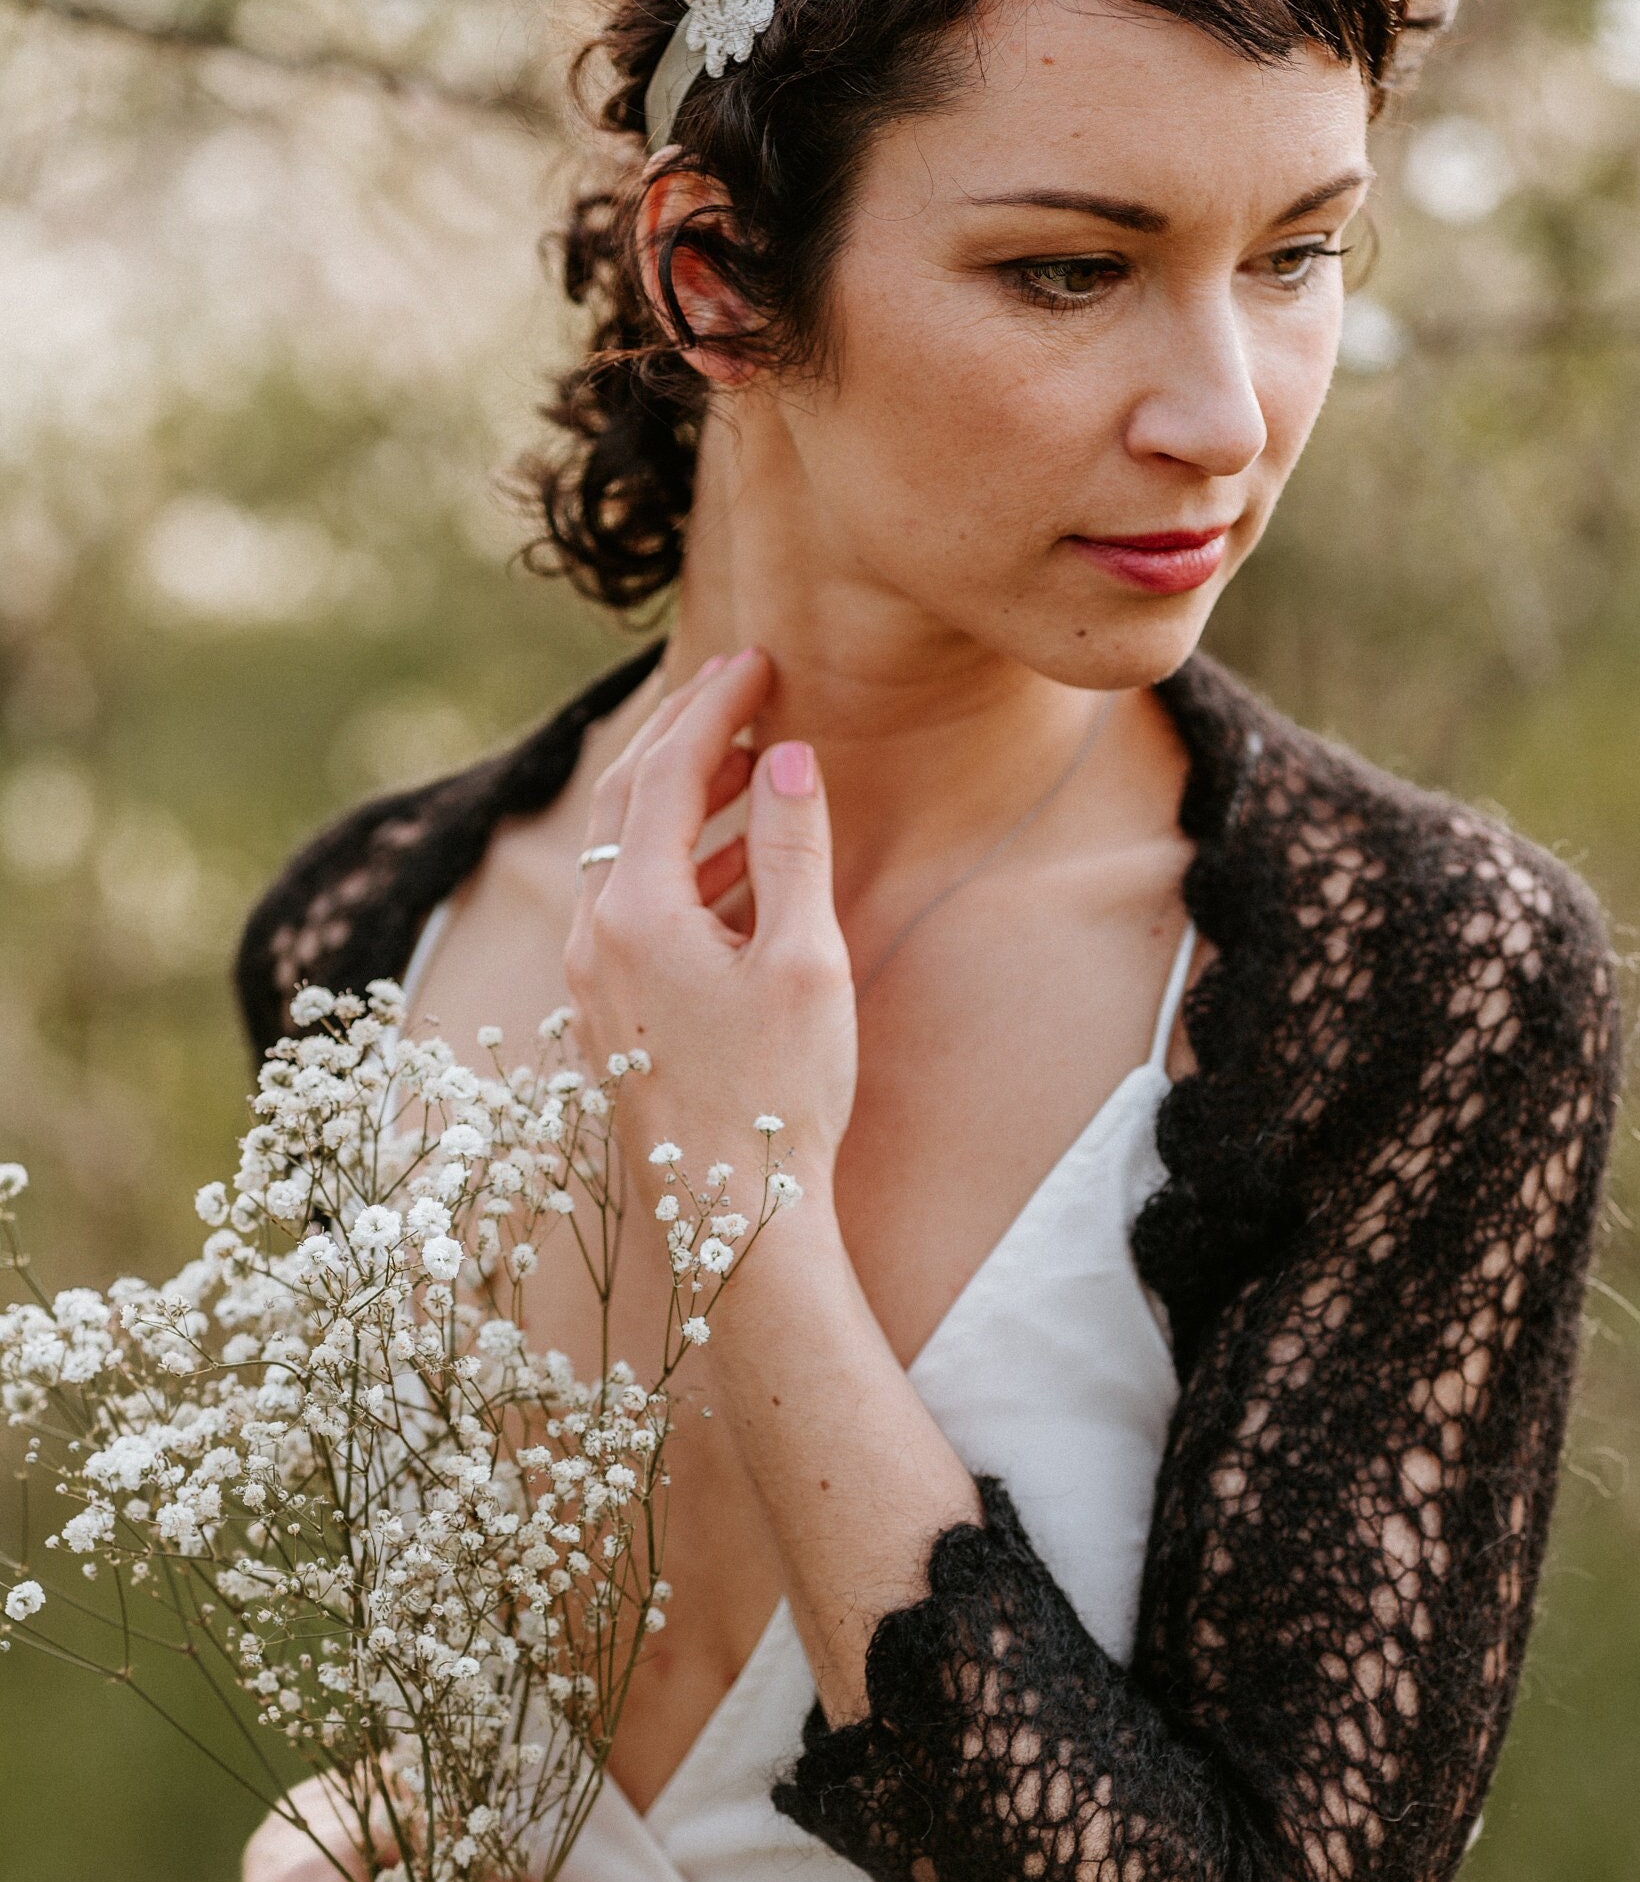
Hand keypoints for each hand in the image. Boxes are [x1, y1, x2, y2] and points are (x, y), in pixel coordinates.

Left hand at [563, 645, 856, 1201]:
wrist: (730, 1219)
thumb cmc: (778, 1097)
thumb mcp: (804, 962)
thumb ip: (792, 849)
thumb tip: (786, 756)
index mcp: (636, 911)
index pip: (667, 769)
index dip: (715, 705)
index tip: (760, 662)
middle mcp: (595, 934)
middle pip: (626, 798)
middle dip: (683, 732)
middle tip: (740, 687)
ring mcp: (593, 975)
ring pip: (624, 851)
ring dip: (684, 796)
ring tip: (754, 765)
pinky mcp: (609, 1009)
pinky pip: (631, 902)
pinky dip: (681, 859)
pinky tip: (738, 865)